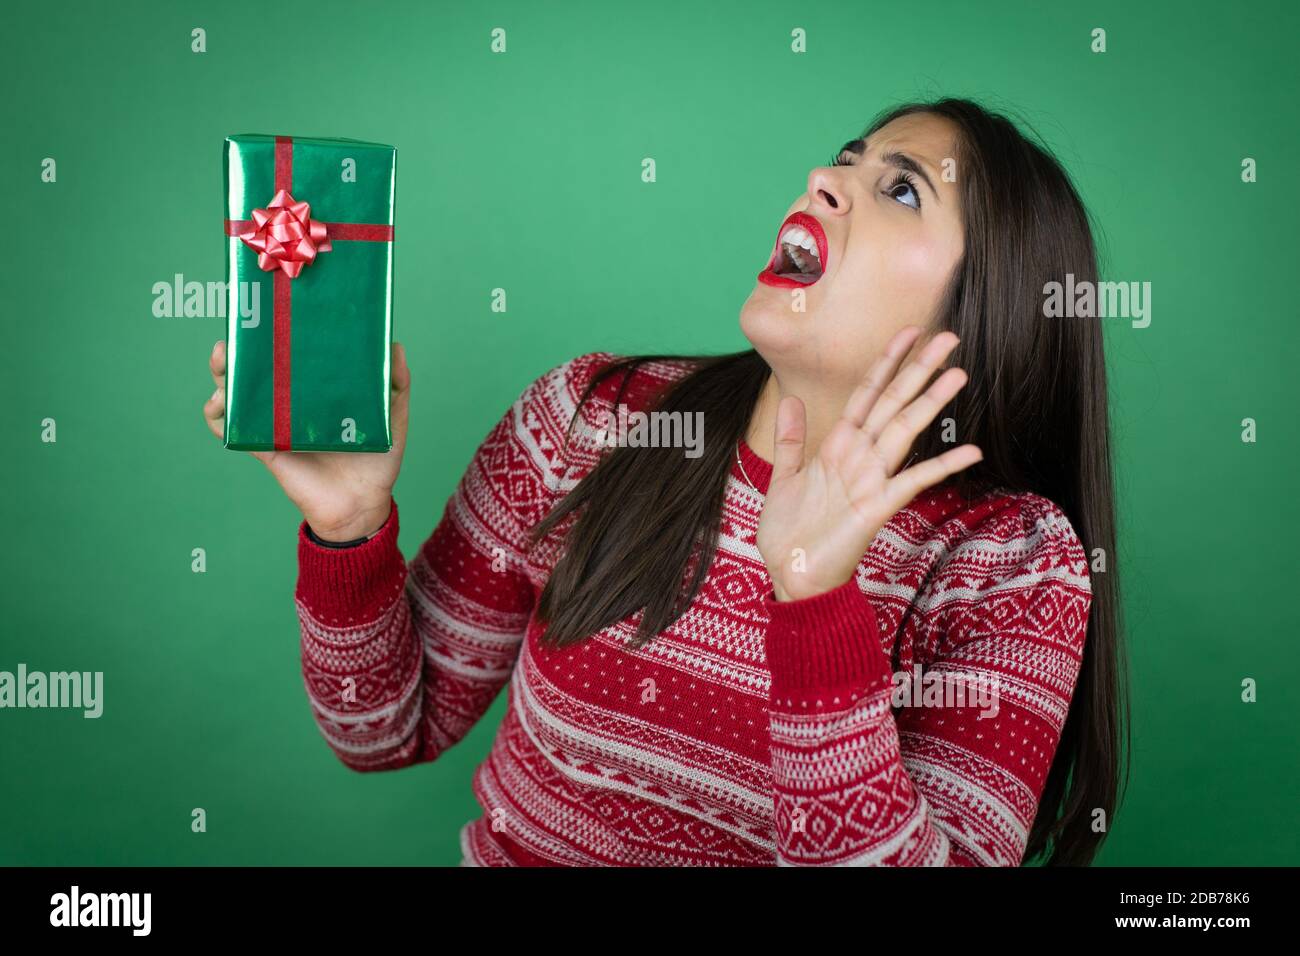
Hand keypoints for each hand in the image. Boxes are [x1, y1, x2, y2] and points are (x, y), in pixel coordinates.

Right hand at [202, 339, 410, 540]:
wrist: (363, 504)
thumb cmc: (377, 460)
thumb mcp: (393, 417)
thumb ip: (396, 384)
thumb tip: (395, 345)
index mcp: (317, 391)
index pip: (290, 356)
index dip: (273, 336)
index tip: (264, 313)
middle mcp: (290, 403)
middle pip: (256, 370)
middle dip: (238, 349)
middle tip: (235, 336)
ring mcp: (274, 424)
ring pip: (237, 394)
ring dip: (222, 375)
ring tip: (223, 361)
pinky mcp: (265, 447)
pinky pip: (232, 431)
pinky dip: (217, 417)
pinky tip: (219, 405)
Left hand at [755, 327, 981, 601]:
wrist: (791, 576)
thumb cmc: (790, 532)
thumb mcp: (784, 477)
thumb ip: (792, 439)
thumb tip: (788, 400)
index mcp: (838, 446)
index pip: (867, 393)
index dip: (886, 362)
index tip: (908, 332)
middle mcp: (860, 457)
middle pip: (894, 403)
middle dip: (919, 370)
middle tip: (949, 337)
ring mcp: (871, 480)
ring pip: (905, 431)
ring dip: (930, 402)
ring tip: (959, 373)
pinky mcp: (877, 508)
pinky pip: (912, 481)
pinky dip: (941, 466)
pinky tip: (970, 450)